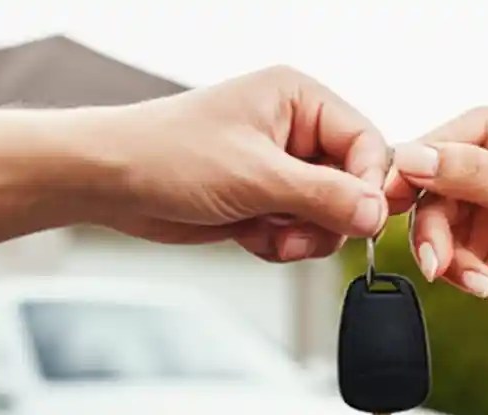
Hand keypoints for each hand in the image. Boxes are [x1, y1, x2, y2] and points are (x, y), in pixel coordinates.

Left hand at [68, 65, 389, 261]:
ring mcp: (279, 168)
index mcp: (299, 99)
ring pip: (327, 215)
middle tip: (300, 231)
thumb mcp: (256, 176)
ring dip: (304, 235)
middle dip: (329, 217)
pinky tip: (251, 236)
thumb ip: (323, 196)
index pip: (366, 142)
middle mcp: (294, 130)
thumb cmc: (168, 155)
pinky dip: (281, 243)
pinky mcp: (262, 200)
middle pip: (351, 184)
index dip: (369, 186)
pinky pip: (298, 231)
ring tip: (270, 235)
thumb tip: (376, 213)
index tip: (361, 221)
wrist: (111, 182)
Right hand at [385, 107, 487, 357]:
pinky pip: (442, 241)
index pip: (464, 129)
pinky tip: (478, 284)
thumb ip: (476, 175)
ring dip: (438, 246)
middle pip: (439, 171)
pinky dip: (450, 264)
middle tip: (431, 255)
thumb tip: (413, 154)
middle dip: (432, 216)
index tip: (396, 187)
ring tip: (456, 275)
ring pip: (434, 210)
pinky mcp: (482, 237)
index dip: (425, 156)